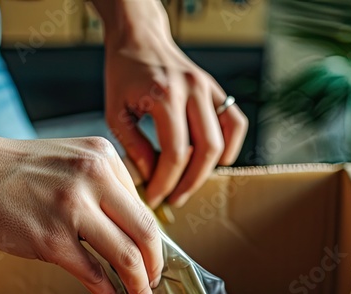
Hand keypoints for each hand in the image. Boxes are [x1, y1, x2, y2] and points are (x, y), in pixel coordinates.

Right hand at [0, 134, 162, 293]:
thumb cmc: (14, 169)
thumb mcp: (70, 160)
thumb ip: (102, 187)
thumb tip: (130, 232)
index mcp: (103, 158)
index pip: (143, 207)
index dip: (152, 240)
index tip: (152, 258)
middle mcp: (93, 179)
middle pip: (146, 232)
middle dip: (156, 265)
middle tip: (155, 282)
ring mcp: (72, 209)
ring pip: (126, 256)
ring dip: (139, 283)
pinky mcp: (50, 238)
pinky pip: (92, 273)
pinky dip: (107, 291)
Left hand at [102, 6, 247, 208]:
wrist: (139, 38)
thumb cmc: (124, 73)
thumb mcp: (116, 112)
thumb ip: (133, 146)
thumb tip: (151, 177)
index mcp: (164, 95)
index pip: (174, 153)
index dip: (165, 182)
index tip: (154, 197)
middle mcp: (192, 90)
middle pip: (204, 150)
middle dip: (189, 182)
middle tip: (174, 198)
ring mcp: (208, 88)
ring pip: (223, 140)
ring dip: (208, 169)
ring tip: (189, 183)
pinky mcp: (216, 89)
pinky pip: (235, 122)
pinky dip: (231, 145)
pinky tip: (217, 160)